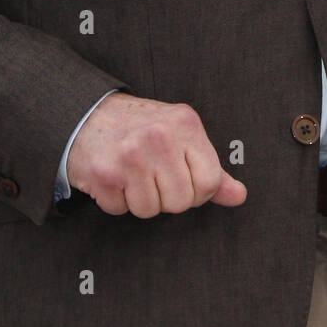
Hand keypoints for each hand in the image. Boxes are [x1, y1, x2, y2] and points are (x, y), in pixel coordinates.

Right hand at [65, 92, 246, 216]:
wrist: (88, 115)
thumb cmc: (141, 127)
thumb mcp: (182, 136)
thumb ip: (211, 168)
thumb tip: (239, 196)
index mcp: (185, 124)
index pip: (210, 182)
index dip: (197, 191)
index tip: (182, 180)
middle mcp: (159, 137)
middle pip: (181, 202)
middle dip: (167, 197)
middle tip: (153, 176)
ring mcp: (131, 155)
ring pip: (151, 210)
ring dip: (140, 200)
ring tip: (133, 174)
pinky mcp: (105, 174)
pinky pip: (121, 210)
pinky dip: (117, 200)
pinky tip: (115, 177)